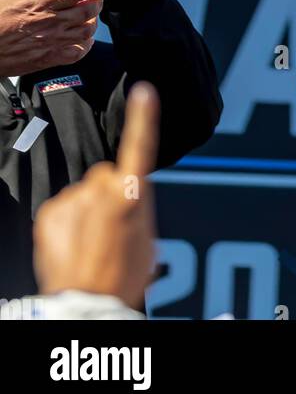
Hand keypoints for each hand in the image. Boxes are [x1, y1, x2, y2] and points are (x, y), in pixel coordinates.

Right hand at [0, 0, 104, 73]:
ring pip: (85, 32)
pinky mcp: (46, 60)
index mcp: (38, 4)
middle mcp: (48, 23)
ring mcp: (49, 43)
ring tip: (90, 16)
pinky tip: (83, 40)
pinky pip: (76, 54)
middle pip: (87, 11)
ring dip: (92, 22)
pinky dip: (84, 46)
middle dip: (96, 2)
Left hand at [34, 81, 158, 306]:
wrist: (86, 302)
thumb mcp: (147, 238)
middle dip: (109, 192)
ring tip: (92, 241)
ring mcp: (73, 199)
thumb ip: (138, 206)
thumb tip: (130, 196)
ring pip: (84, 192)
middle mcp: (101, 190)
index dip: (144, 117)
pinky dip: (68, 220)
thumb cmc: (121, 277)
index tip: (145, 90)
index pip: (140, 145)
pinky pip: (64, 206)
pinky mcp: (50, 212)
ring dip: (87, 209)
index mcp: (131, 194)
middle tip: (113, 225)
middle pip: (106, 174)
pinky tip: (74, 243)